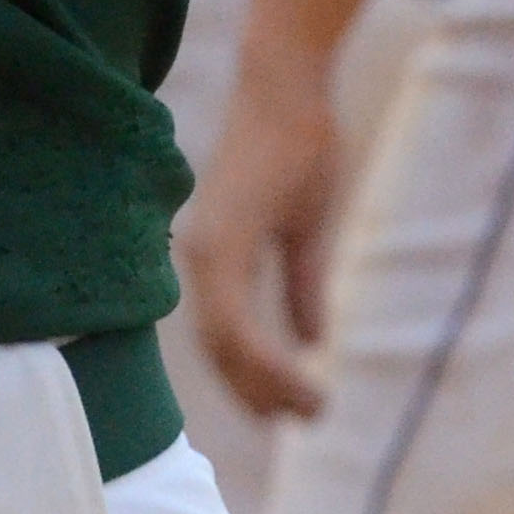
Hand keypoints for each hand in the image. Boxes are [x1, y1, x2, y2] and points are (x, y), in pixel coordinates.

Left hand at [175, 50, 345, 419]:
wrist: (290, 92)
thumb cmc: (298, 149)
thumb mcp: (304, 232)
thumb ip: (302, 286)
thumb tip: (312, 340)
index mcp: (215, 253)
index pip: (222, 335)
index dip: (252, 376)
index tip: (289, 409)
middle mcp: (200, 255)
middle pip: (218, 349)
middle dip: (259, 393)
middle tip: (305, 420)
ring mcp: (206, 248)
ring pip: (224, 342)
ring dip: (268, 383)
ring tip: (313, 410)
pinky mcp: (222, 240)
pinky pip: (235, 319)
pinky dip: (267, 357)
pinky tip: (301, 379)